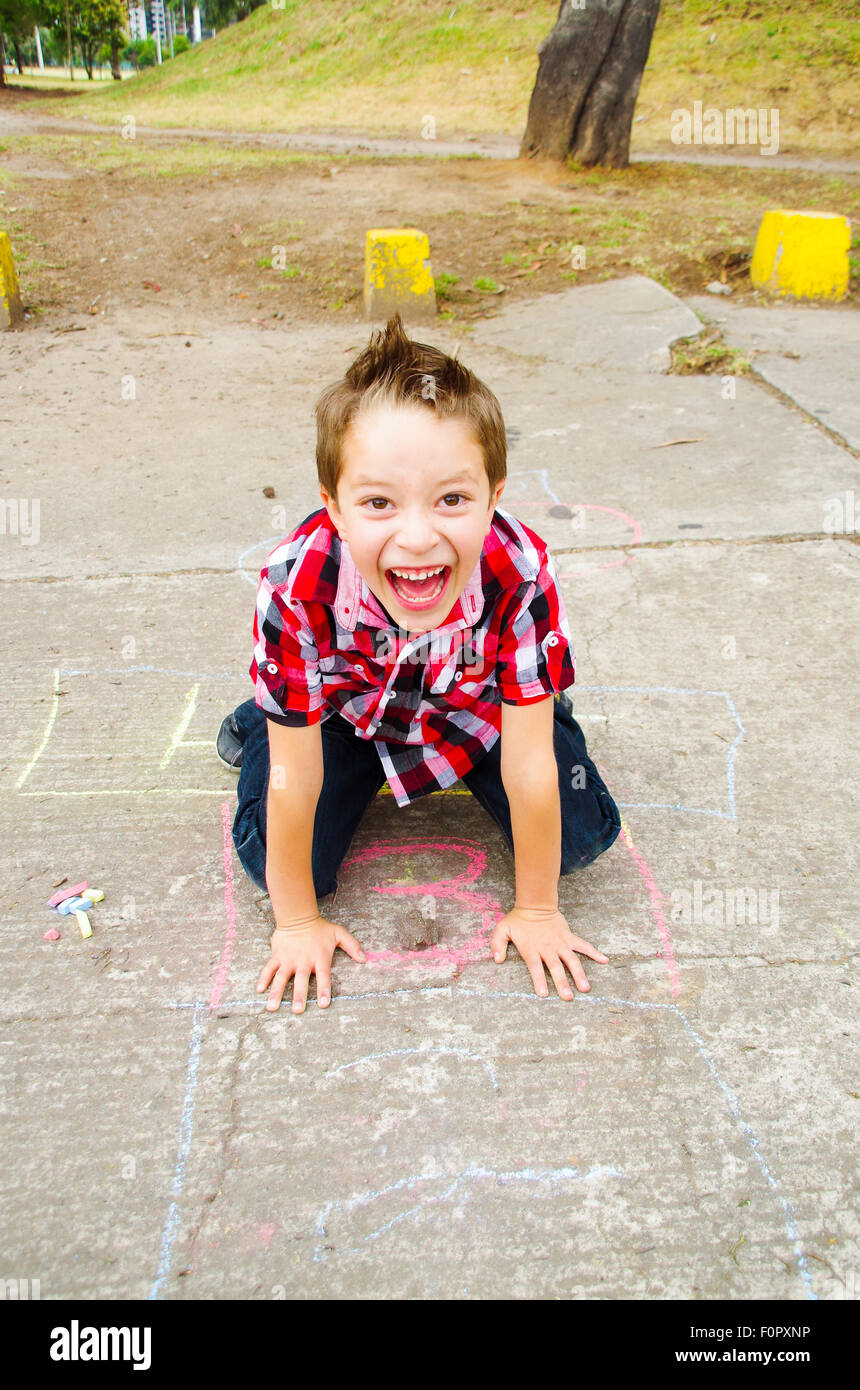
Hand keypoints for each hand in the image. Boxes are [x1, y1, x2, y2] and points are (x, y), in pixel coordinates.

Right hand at [256, 915, 365, 1013]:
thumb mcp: (339, 933)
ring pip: (281, 978)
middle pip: (301, 980)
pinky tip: (259, 990)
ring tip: (272, 1007)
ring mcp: (288, 959)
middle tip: (297, 1010)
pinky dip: (263, 979)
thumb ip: (352, 946)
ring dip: (276, 992)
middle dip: (298, 995)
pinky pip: (269, 968)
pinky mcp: (277, 956)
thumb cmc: (320, 928)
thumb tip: (364, 959)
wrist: (298, 916)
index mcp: (319, 958)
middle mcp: (303, 960)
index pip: (323, 976)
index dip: (324, 990)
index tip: (323, 1004)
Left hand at [490, 906, 608, 999]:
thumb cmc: (518, 920)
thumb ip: (497, 944)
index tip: (543, 994)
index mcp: (531, 949)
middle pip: (556, 967)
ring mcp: (560, 943)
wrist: (536, 904)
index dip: (539, 980)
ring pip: (572, 960)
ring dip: (579, 974)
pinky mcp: (569, 937)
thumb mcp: (502, 930)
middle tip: (568, 997)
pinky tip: (604, 960)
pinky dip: (594, 952)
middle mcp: (547, 948)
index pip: (535, 967)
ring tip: (585, 988)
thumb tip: (497, 960)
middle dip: (562, 982)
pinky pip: (583, 945)